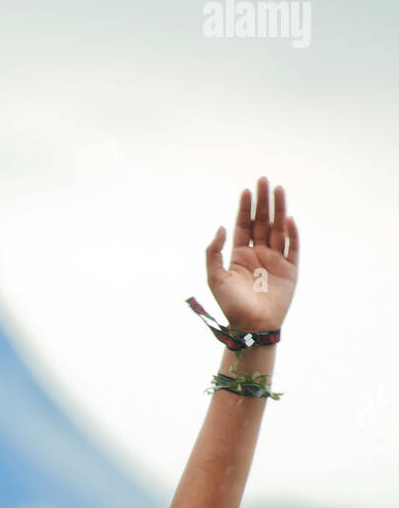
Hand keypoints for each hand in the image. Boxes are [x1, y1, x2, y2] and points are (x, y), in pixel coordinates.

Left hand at [206, 178, 298, 331]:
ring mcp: (275, 261)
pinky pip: (293, 248)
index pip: (244, 225)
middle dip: (263, 202)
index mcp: (240, 255)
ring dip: (279, 210)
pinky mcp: (290, 271)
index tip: (246, 190)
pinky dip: (291, 233)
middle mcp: (258, 255)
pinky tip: (287, 219)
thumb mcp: (214, 277)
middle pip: (262, 222)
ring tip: (278, 190)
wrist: (251, 327)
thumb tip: (221, 228)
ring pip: (278, 229)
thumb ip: (213, 252)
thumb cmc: (231, 305)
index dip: (245, 208)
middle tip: (264, 181)